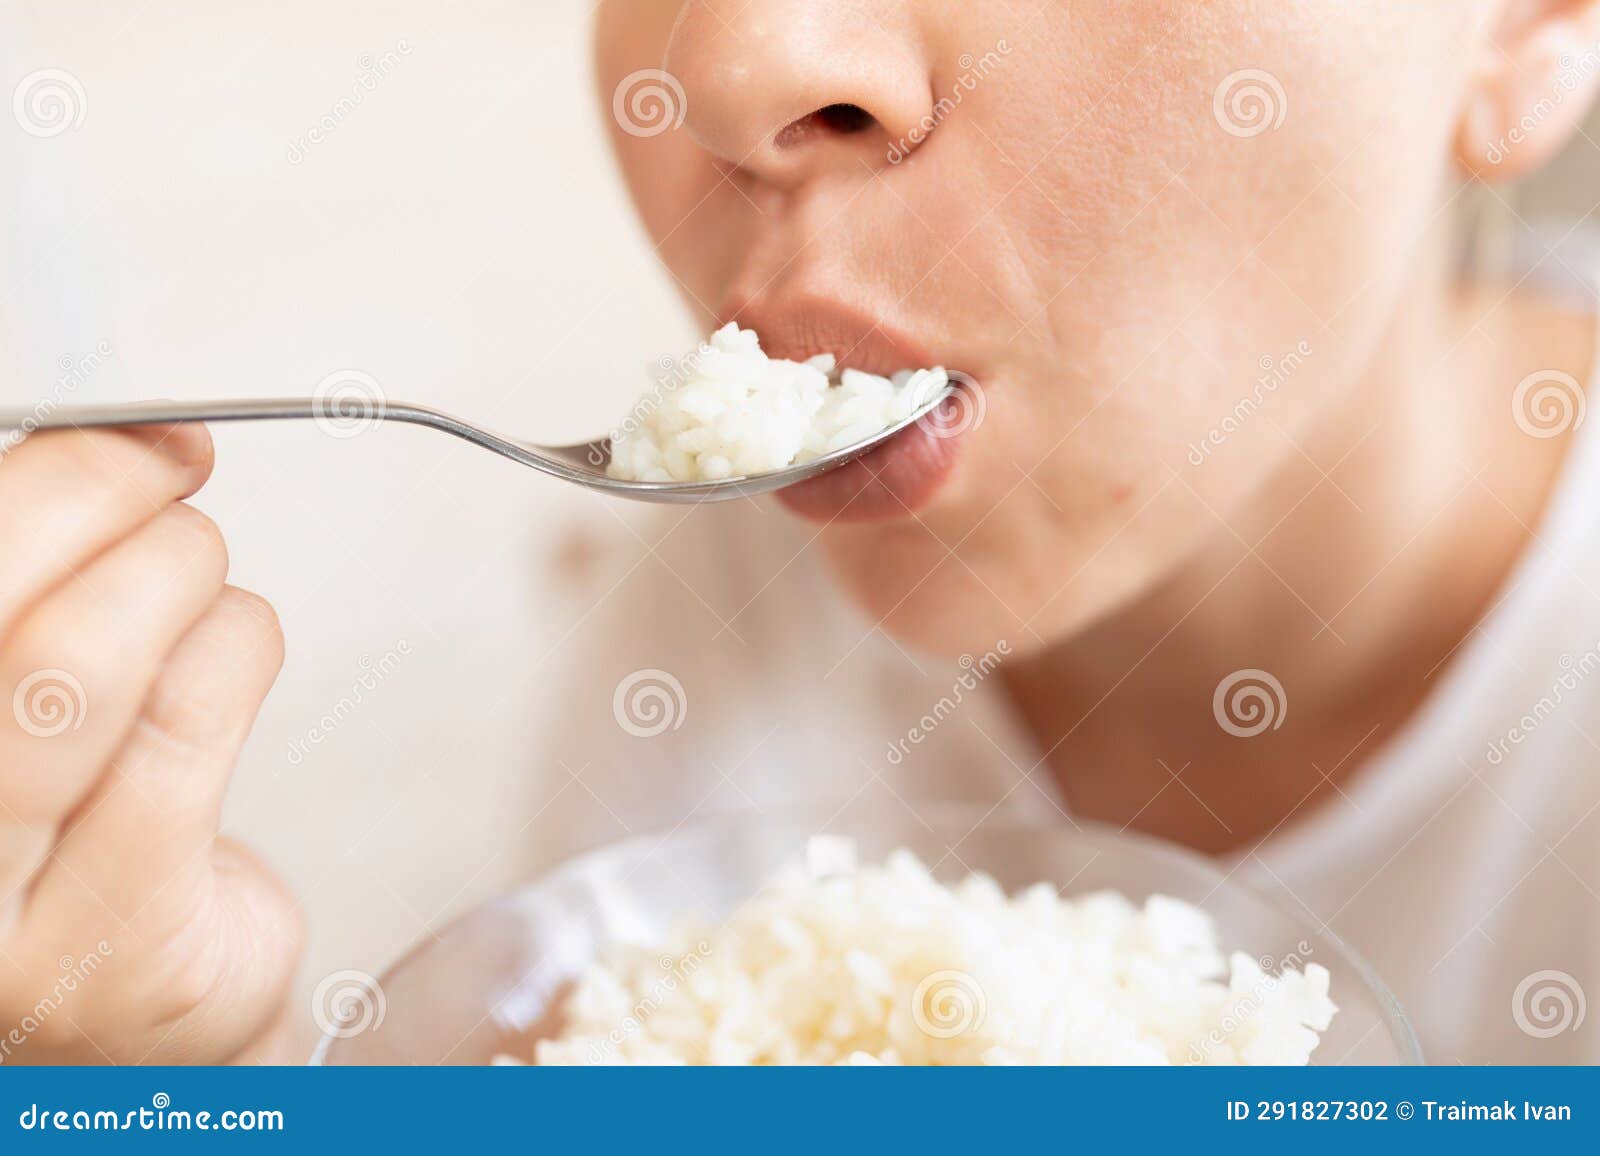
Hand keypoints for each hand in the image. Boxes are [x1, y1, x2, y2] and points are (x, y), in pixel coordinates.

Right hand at [0, 423, 300, 1063]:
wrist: (132, 1004)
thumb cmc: (67, 817)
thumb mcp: (24, 681)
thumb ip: (36, 574)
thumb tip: (118, 438)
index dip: (50, 476)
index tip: (129, 430)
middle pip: (4, 628)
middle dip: (105, 505)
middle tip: (174, 477)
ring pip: (82, 674)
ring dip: (181, 579)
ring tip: (201, 572)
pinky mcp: (109, 959)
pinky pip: (184, 740)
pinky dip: (237, 649)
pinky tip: (237, 644)